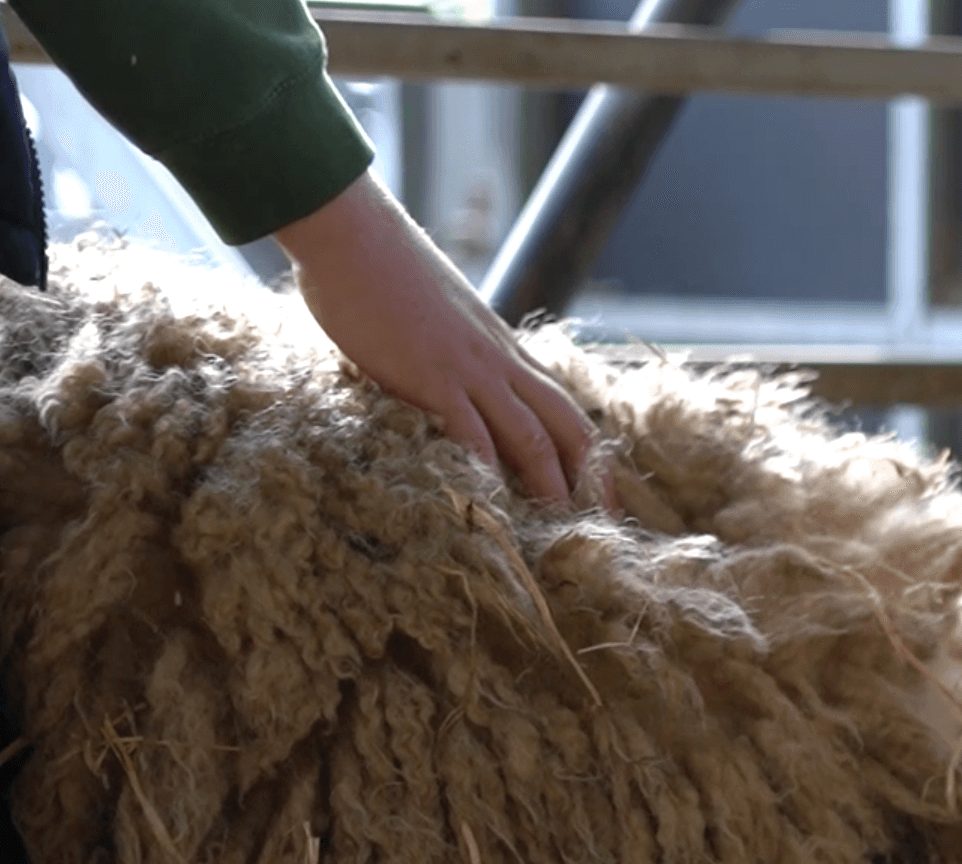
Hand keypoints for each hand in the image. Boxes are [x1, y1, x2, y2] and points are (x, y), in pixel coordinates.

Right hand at [275, 174, 603, 505]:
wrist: (352, 232)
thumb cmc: (383, 272)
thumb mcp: (439, 319)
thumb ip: (455, 353)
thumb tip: (448, 383)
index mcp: (505, 351)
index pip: (566, 409)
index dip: (592, 454)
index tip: (606, 493)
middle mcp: (501, 362)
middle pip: (569, 427)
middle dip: (594, 479)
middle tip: (609, 526)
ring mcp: (470, 370)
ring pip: (530, 436)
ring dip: (550, 487)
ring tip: (562, 532)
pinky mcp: (432, 376)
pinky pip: (470, 432)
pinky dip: (484, 472)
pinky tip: (492, 507)